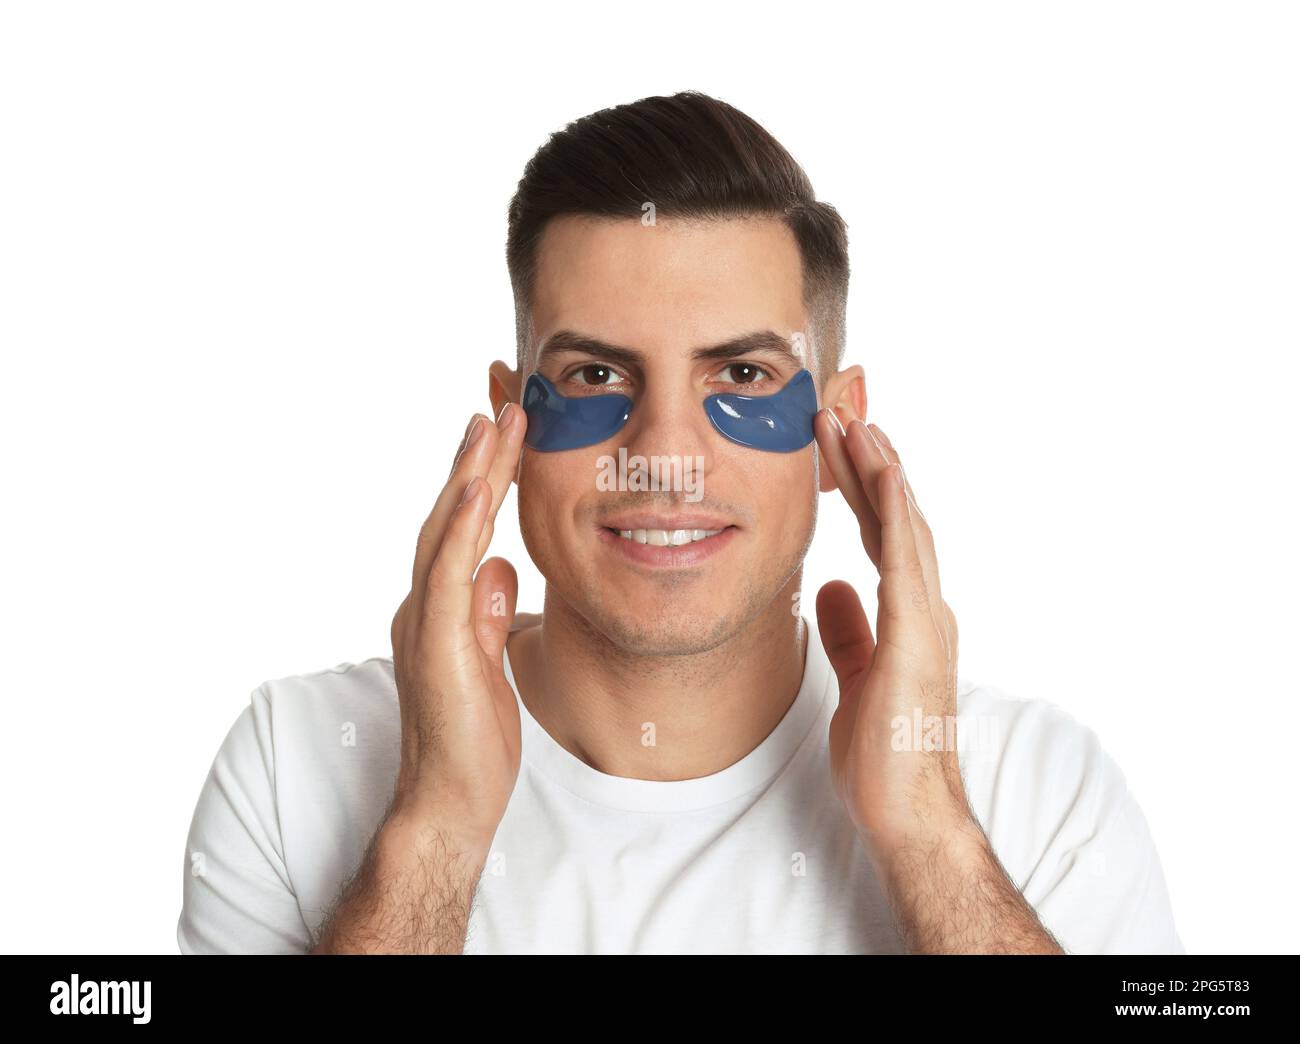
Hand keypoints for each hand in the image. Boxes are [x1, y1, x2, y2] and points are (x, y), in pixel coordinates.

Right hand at [388, 402, 528, 848]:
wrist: (449, 801)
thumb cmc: (471, 740)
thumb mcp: (491, 663)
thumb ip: (489, 613)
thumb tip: (500, 568)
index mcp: (440, 608)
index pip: (464, 529)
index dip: (483, 479)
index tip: (504, 433)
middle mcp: (424, 605)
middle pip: (451, 517)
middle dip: (477, 459)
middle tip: (501, 404)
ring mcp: (424, 622)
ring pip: (445, 533)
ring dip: (469, 476)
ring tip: (492, 424)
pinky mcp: (435, 645)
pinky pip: (447, 575)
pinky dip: (461, 529)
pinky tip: (479, 491)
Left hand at [812, 411, 971, 851]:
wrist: (909, 813)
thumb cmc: (885, 754)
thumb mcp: (855, 676)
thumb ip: (848, 629)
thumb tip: (829, 588)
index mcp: (908, 616)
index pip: (882, 535)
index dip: (863, 488)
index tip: (840, 445)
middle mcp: (925, 608)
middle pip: (896, 518)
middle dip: (869, 464)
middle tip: (841, 413)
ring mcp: (926, 620)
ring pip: (905, 526)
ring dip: (881, 471)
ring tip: (856, 422)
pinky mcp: (917, 638)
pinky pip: (906, 562)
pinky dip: (896, 512)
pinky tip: (884, 473)